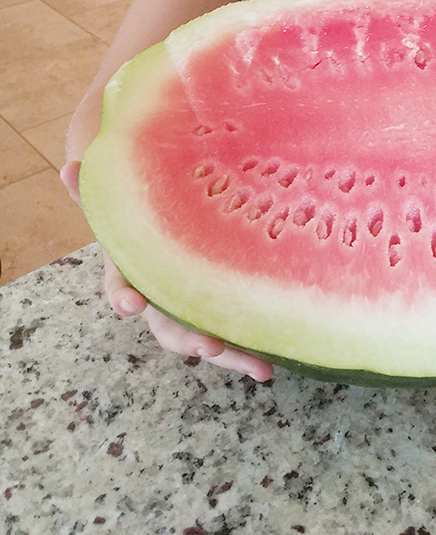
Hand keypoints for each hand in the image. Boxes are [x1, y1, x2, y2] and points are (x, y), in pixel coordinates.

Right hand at [60, 162, 271, 381]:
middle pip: (169, 329)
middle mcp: (161, 301)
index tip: (129, 303)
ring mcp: (190, 311)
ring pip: (206, 339)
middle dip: (190, 340)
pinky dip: (249, 352)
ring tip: (258, 368)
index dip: (123, 296)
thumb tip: (67, 167)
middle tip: (210, 346)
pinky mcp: (217, 313)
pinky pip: (231, 335)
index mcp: (133, 275)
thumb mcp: (120, 206)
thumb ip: (93, 191)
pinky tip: (269, 366)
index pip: (121, 287)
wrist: (158, 227)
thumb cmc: (141, 219)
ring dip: (231, 356)